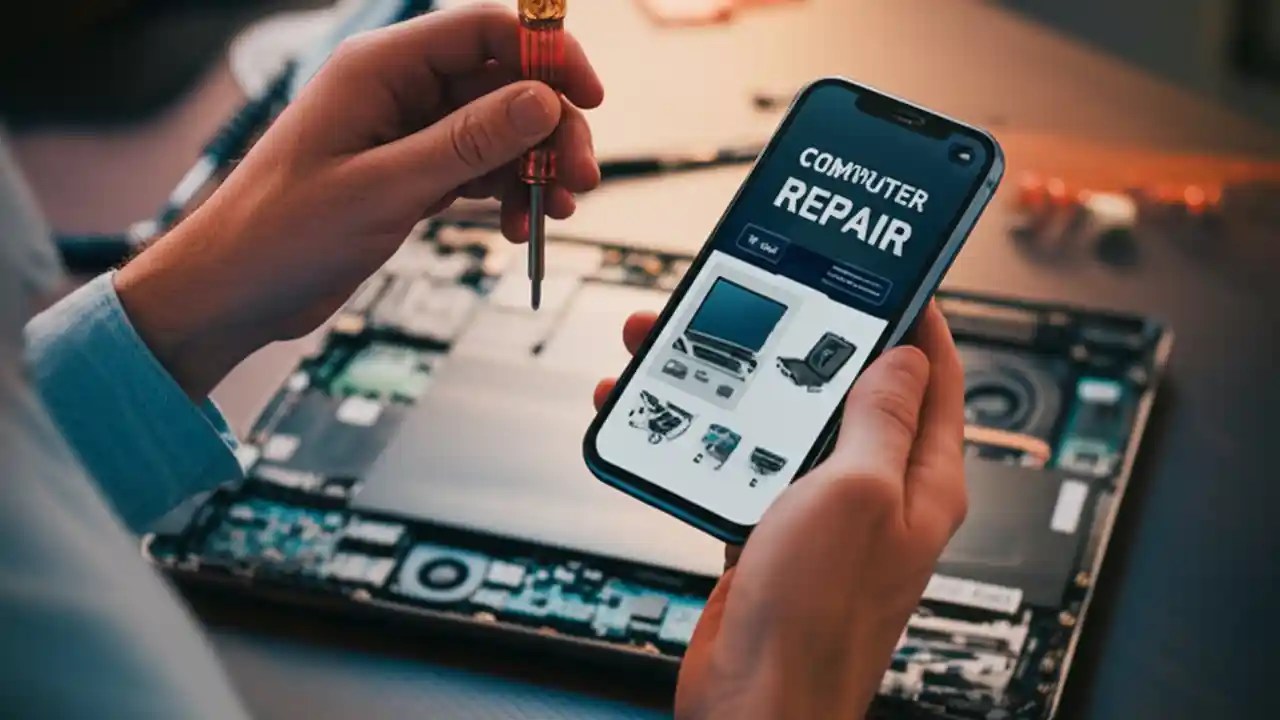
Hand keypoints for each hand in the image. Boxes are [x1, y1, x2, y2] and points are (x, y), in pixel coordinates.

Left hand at [116, 4, 602, 396]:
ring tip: (556, 208)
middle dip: (549, 127)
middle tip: (579, 176)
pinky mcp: (409, 176)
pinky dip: (506, 194)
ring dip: (534, 166)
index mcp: (379, 69)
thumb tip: (541, 100)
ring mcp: (405, 136)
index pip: (483, 31)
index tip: (588, 96)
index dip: (545, 54)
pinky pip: (477, 170)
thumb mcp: (384, 187)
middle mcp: (397, 92)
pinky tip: (521, 225)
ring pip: (497, 131)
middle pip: (502, 85)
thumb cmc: (280, 232)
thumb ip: (467, 142)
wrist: (235, 291)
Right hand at [595, 303, 967, 718]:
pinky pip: (741, 467)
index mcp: (920, 481)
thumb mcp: (858, 495)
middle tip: (764, 304)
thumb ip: (881, 420)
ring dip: (740, 386)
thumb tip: (905, 358)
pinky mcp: (769, 535)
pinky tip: (667, 422)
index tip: (889, 278)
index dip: (916, 321)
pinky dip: (707, 437)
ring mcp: (821, 515)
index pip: (935, 379)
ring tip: (684, 350)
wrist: (754, 703)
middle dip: (803, 343)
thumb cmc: (816, 620)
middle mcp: (876, 494)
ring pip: (785, 425)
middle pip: (848, 393)